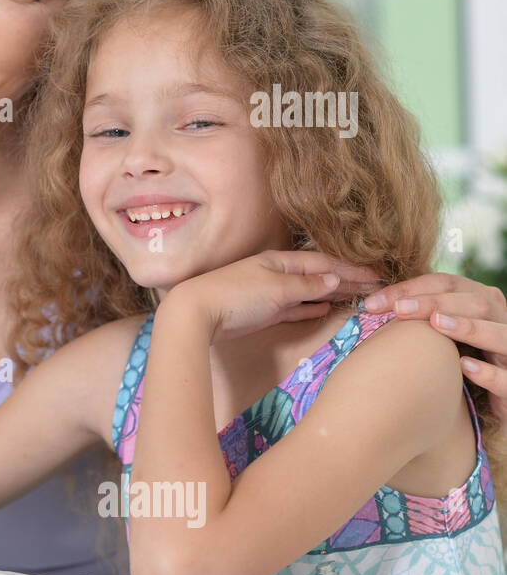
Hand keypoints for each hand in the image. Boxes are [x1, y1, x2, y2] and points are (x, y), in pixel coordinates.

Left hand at [167, 250, 381, 342]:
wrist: (197, 313)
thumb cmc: (236, 295)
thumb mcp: (276, 288)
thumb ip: (306, 285)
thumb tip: (333, 278)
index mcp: (280, 261)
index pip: (324, 263)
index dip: (351, 269)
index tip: (376, 275)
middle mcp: (277, 274)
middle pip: (318, 276)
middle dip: (347, 280)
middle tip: (376, 286)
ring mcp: (270, 294)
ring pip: (309, 292)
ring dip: (332, 294)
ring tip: (358, 296)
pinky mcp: (263, 313)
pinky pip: (294, 308)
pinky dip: (310, 308)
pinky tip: (325, 309)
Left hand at [365, 273, 506, 414]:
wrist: (494, 395)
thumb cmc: (458, 362)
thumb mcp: (440, 335)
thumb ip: (417, 318)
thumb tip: (368, 307)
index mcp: (481, 302)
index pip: (447, 283)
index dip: (410, 288)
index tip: (371, 303)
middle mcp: (502, 321)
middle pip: (475, 302)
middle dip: (436, 303)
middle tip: (399, 310)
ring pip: (501, 333)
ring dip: (469, 327)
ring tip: (436, 324)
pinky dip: (488, 371)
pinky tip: (464, 367)